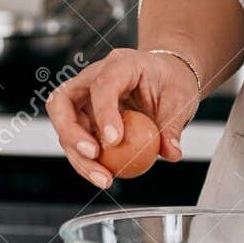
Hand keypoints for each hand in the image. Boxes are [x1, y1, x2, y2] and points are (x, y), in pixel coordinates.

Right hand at [45, 46, 201, 188]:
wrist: (164, 78)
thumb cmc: (171, 81)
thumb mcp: (181, 99)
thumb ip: (173, 126)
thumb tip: (171, 153)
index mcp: (120, 63)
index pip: (103, 84)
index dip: (104, 112)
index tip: (115, 140)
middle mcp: (92, 79)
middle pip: (63, 102)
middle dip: (71, 133)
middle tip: (93, 155)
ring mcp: (83, 100)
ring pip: (65, 128)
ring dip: (79, 158)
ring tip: (104, 179)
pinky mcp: (83, 120)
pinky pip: (76, 144)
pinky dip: (86, 163)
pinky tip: (103, 177)